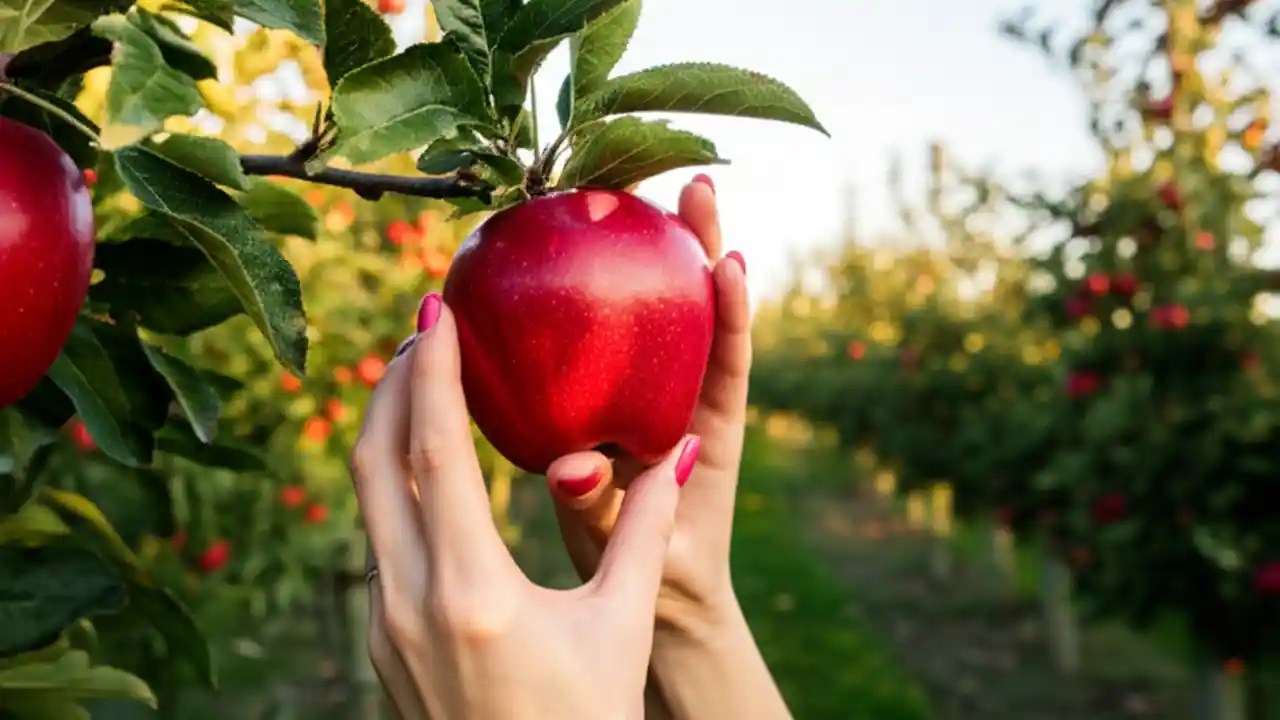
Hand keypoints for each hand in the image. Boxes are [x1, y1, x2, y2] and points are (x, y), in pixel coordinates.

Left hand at [352, 295, 701, 719]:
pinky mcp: (383, 643)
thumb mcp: (620, 627)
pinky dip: (395, 486)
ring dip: (389, 434)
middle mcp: (408, 602)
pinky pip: (378, 540)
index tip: (436, 310)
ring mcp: (384, 626)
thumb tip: (677, 451)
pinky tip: (431, 474)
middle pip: (375, 463)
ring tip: (426, 385)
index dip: (436, 374)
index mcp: (469, 591)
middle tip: (428, 331)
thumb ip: (645, 534)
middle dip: (396, 385)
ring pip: (367, 502)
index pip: (437, 454)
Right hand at [545, 174, 748, 632]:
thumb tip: (575, 466)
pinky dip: (596, 298)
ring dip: (655, 252)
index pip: (729, 360)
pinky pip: (607, 343)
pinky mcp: (618, 403)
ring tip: (648, 187)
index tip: (730, 259)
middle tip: (696, 183)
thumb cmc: (656, 584)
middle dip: (701, 247)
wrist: (659, 604)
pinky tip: (568, 252)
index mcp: (710, 433)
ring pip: (658, 314)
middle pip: (701, 314)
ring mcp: (654, 397)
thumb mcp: (632, 552)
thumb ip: (604, 509)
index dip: (732, 309)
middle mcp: (688, 401)